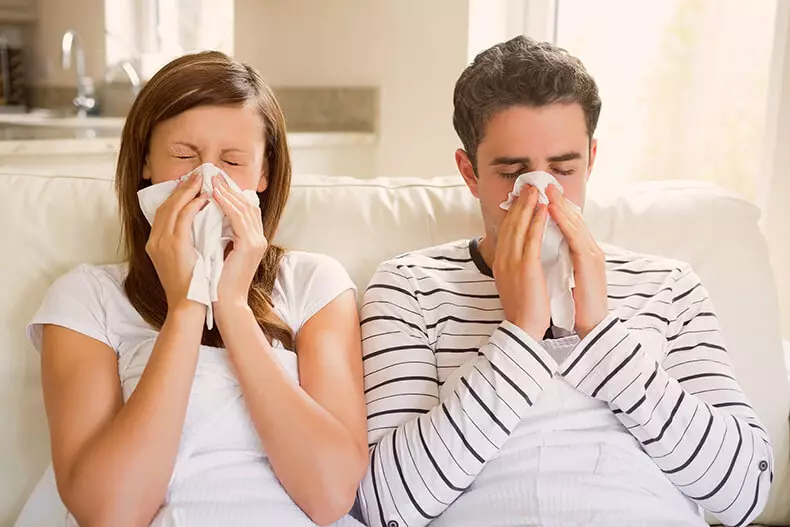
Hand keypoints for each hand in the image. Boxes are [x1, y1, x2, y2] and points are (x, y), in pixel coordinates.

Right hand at [146, 171, 208, 310]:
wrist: (187, 306)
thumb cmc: (192, 286)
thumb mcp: (184, 260)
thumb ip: (186, 242)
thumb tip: (201, 225)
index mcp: (155, 244)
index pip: (163, 212)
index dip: (176, 196)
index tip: (190, 185)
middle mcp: (155, 241)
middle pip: (165, 205)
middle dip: (181, 188)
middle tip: (197, 175)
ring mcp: (162, 243)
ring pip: (173, 208)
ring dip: (188, 191)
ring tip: (202, 181)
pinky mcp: (174, 246)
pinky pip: (183, 218)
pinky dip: (193, 205)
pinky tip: (205, 198)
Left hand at [212, 176, 267, 316]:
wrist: (224, 303)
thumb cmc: (217, 282)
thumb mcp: (219, 253)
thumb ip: (219, 235)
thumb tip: (204, 216)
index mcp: (253, 240)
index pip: (245, 210)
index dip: (231, 194)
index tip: (214, 183)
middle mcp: (259, 238)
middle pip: (247, 204)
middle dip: (228, 188)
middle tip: (211, 175)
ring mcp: (257, 241)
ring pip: (243, 207)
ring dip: (226, 192)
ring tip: (211, 180)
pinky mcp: (250, 245)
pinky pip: (237, 217)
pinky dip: (226, 204)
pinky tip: (213, 195)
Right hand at [493, 186, 550, 341]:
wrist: (522, 329)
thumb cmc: (523, 311)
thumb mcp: (515, 285)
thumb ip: (516, 269)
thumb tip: (523, 258)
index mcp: (500, 264)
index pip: (506, 233)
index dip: (513, 214)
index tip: (520, 200)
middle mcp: (503, 260)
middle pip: (510, 225)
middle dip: (519, 204)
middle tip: (528, 186)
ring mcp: (512, 262)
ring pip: (519, 227)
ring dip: (528, 206)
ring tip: (536, 190)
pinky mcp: (526, 266)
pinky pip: (532, 238)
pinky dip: (537, 221)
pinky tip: (543, 209)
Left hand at [546, 185, 608, 337]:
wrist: (592, 325)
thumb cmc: (576, 304)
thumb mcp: (565, 276)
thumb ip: (559, 260)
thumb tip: (544, 250)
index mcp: (583, 253)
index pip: (569, 225)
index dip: (557, 209)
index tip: (542, 195)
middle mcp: (590, 250)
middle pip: (573, 219)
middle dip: (558, 201)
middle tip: (543, 184)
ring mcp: (592, 254)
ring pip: (575, 223)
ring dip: (560, 205)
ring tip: (547, 190)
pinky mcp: (590, 262)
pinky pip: (575, 236)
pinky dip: (563, 222)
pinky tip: (552, 211)